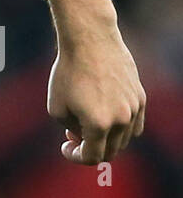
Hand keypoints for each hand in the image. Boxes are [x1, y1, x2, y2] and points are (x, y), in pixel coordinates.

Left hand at [47, 26, 145, 163]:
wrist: (89, 39)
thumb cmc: (68, 71)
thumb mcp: (56, 106)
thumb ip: (71, 130)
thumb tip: (83, 138)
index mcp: (98, 124)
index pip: (92, 157)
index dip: (76, 157)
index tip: (65, 146)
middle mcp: (121, 120)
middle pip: (110, 151)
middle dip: (91, 148)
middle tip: (74, 134)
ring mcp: (134, 109)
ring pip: (124, 139)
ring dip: (106, 138)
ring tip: (87, 120)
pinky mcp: (141, 97)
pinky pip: (135, 125)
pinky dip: (121, 128)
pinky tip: (105, 114)